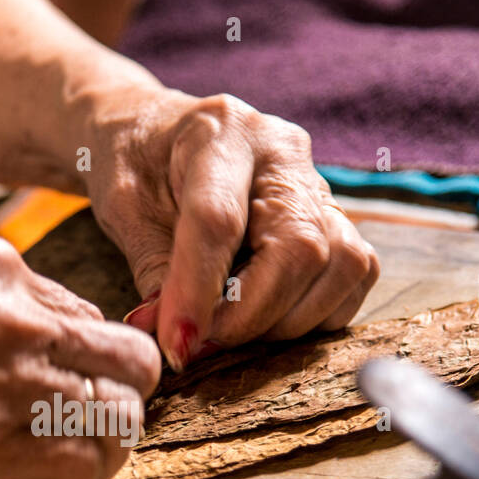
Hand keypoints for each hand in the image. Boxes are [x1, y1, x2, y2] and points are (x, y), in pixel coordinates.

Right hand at [0, 232, 161, 478]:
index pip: (83, 313)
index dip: (78, 361)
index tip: (59, 390)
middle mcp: (17, 310)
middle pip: (127, 357)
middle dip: (116, 398)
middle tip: (83, 431)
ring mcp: (13, 371)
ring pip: (122, 415)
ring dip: (102, 448)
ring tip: (63, 469)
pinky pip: (84, 469)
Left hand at [86, 90, 379, 369]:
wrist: (157, 137)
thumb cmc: (135, 166)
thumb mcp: (124, 211)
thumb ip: (155, 273)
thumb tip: (181, 341)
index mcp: (219, 133)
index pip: (218, 220)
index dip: (198, 292)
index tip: (178, 345)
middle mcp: (282, 152)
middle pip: (300, 247)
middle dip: (251, 315)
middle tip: (203, 342)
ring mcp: (319, 183)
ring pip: (341, 264)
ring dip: (286, 319)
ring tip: (233, 326)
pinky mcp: (337, 216)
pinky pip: (355, 276)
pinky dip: (316, 313)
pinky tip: (268, 314)